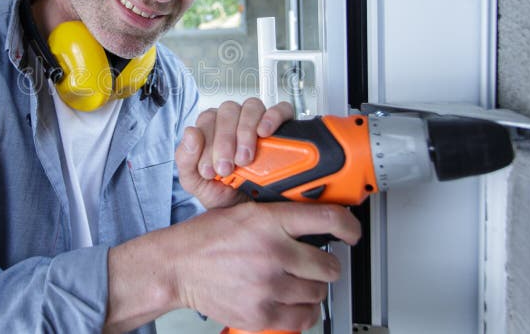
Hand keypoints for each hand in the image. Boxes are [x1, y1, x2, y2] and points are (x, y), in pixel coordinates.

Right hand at [173, 202, 359, 331]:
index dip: (349, 227)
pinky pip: (302, 318)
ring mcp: (267, 285)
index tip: (352, 233)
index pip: (327, 219)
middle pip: (329, 265)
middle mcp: (272, 252)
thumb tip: (310, 222)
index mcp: (269, 222)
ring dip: (312, 288)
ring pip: (318, 292)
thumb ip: (277, 217)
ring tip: (296, 282)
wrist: (177, 266)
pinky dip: (302, 312)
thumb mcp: (243, 212)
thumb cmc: (205, 239)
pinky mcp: (261, 313)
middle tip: (314, 263)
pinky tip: (292, 301)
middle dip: (325, 265)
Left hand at [175, 98, 293, 208]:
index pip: (207, 119)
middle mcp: (233, 120)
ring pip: (251, 107)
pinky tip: (265, 133)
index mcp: (211, 129)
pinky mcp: (282, 125)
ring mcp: (258, 120)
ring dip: (246, 132)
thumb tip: (190, 132)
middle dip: (225, 141)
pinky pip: (281, 110)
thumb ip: (186, 159)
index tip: (211, 171)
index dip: (207, 144)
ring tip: (246, 159)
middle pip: (227, 111)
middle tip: (227, 168)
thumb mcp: (198, 184)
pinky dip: (272, 118)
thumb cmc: (225, 194)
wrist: (254, 212)